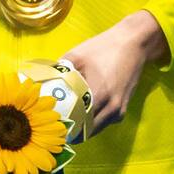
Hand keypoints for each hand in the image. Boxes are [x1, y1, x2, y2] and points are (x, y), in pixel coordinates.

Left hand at [62, 10, 168, 139]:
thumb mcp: (76, 56)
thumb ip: (57, 73)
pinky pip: (105, 122)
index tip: (51, 122)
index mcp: (98, 95)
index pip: (76, 122)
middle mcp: (110, 108)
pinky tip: (85, 111)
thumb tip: (40, 83)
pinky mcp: (123, 108)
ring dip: (82, 127)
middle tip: (57, 123)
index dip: (62, 125)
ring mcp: (119, 110)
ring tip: (68, 119)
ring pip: (96, 129)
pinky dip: (94, 121)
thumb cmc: (104, 48)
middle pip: (85, 131)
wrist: (134, 43)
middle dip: (71, 130)